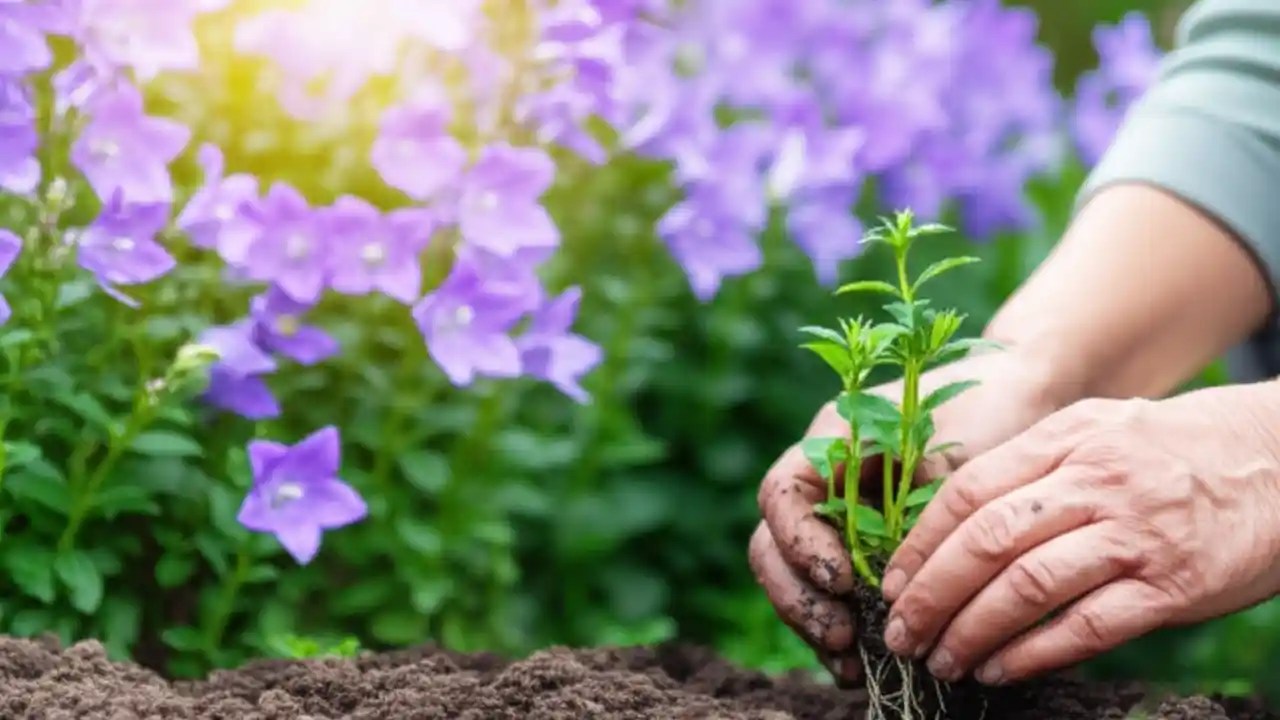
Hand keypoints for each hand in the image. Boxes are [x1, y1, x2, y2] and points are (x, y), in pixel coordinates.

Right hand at [748, 348, 1066, 683]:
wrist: (1022, 393)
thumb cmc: (989, 408)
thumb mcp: (957, 453)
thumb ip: (919, 509)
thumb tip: (899, 582)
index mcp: (832, 440)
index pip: (783, 494)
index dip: (800, 542)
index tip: (844, 579)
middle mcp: (823, 479)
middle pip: (772, 543)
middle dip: (799, 595)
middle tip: (842, 635)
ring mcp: (837, 515)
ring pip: (793, 576)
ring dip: (813, 620)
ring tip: (851, 662)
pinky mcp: (860, 547)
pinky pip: (829, 593)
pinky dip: (838, 626)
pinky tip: (860, 663)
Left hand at [880, 383, 1279, 686]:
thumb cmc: (1178, 449)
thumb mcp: (1101, 429)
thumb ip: (1036, 464)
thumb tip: (958, 519)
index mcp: (1066, 439)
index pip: (968, 491)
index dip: (920, 543)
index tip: (891, 582)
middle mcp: (1095, 482)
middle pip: (987, 540)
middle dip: (931, 593)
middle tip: (899, 631)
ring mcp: (1134, 534)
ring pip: (1028, 586)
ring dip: (971, 630)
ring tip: (940, 659)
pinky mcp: (1173, 585)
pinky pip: (1087, 626)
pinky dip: (1033, 654)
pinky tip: (999, 670)